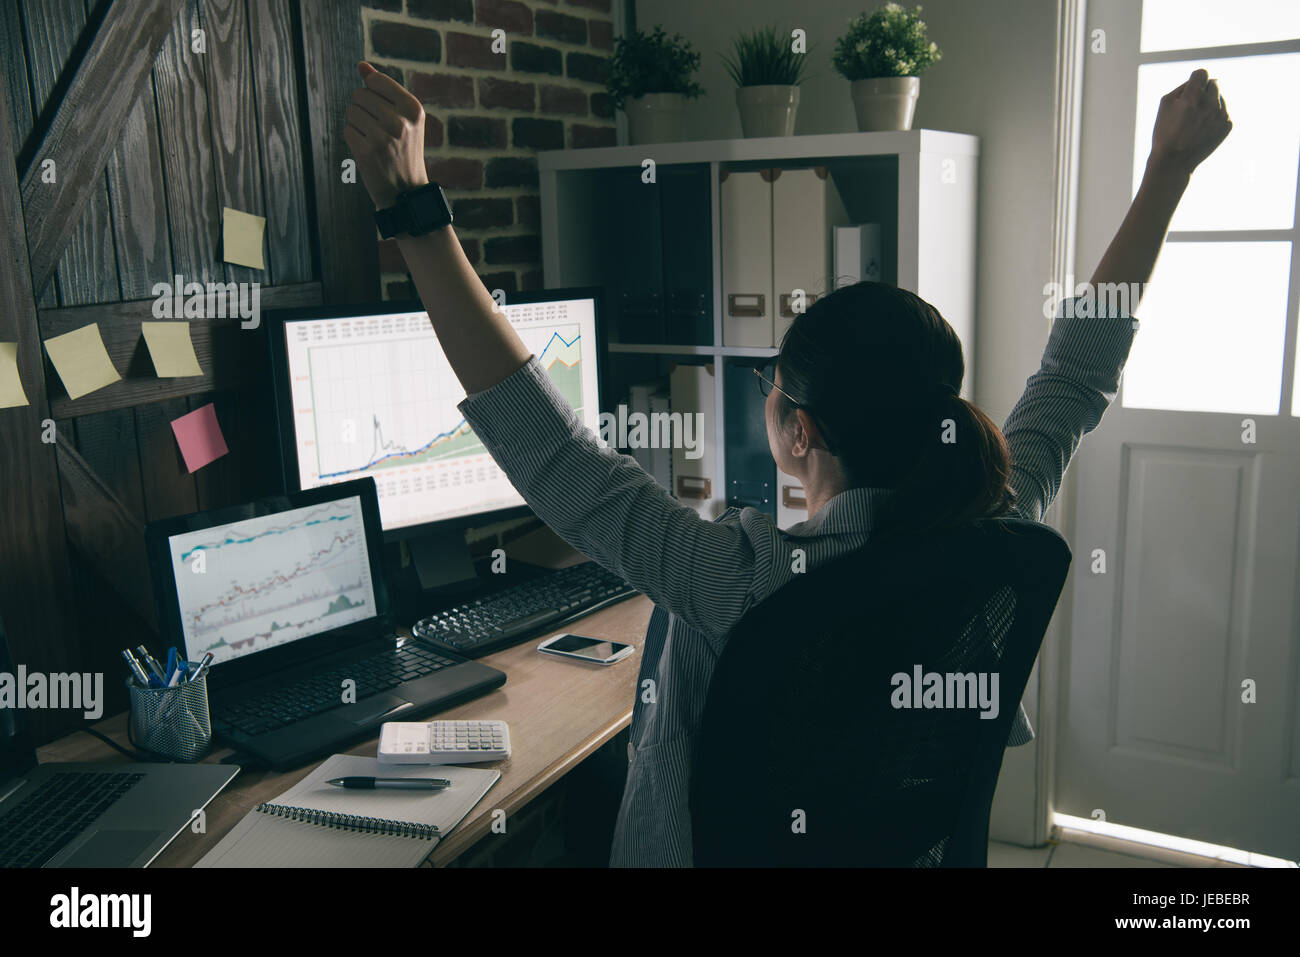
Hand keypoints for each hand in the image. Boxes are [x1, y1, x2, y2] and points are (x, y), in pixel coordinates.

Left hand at [342, 62, 428, 208]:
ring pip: (351, 112)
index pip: (376, 80)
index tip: (383, 112)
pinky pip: (347, 130)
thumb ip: (383, 89)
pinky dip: (353, 139)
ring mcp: (383, 137)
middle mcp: (400, 121)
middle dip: (362, 109)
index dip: (372, 93)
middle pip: (359, 95)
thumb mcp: (403, 118)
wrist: (406, 191)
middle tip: (377, 130)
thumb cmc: (403, 150)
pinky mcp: (367, 152)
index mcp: (413, 108)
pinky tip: (367, 150)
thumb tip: (361, 65)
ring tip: (373, 140)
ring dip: (357, 124)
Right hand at [1147, 68, 1231, 177]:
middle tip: (1192, 107)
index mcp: (1192, 97)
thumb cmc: (1164, 132)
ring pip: (1220, 98)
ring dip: (1209, 105)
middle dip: (1204, 91)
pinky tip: (1202, 130)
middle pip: (1214, 83)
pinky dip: (1214, 118)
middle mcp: (1210, 104)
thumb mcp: (1165, 104)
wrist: (1174, 162)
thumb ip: (1183, 86)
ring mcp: (1221, 115)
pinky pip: (1223, 113)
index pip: (1202, 73)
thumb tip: (1199, 80)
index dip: (1194, 80)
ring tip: (1195, 122)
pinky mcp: (1228, 125)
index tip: (1190, 90)